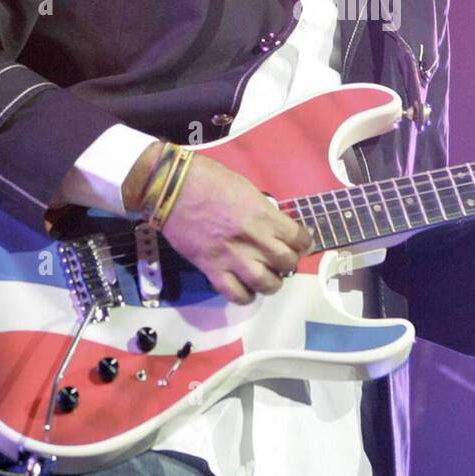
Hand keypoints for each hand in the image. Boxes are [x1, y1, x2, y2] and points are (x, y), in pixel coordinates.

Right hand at [129, 147, 312, 304]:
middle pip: (287, 263)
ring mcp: (232, 256)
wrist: (171, 188)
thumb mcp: (246, 188)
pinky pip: (236, 294)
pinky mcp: (211, 269)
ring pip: (266, 284)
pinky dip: (245, 295)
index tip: (300, 244)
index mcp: (263, 214)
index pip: (298, 238)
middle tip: (282, 260)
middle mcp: (253, 238)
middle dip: (289, 263)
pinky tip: (245, 287)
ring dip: (271, 282)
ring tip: (267, 276)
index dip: (303, 243)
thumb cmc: (209, 179)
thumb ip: (262, 210)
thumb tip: (273, 226)